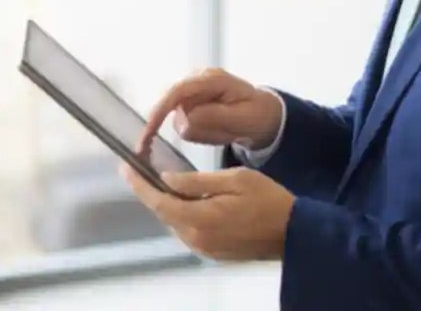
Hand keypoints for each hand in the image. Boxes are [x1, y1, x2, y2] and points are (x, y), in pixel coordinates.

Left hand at [120, 164, 294, 261]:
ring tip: (171, 183)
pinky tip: (194, 202)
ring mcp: (204, 248)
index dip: (140, 185)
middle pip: (165, 213)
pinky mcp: (213, 252)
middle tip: (146, 171)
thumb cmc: (268, 200)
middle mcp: (195, 238)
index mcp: (199, 218)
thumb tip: (168, 179)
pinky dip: (186, 215)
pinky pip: (190, 231)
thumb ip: (198, 181)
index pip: (158, 201)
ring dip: (171, 204)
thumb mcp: (235, 179)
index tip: (126, 168)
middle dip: (154, 192)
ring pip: (177, 223)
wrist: (294, 233)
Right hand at [138, 67, 281, 152]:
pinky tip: (219, 129)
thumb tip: (183, 120)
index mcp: (211, 79)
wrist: (266, 115)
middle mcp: (197, 80)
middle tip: (219, 134)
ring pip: (180, 120)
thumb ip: (213, 117)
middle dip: (191, 127)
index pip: (176, 92)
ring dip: (200, 131)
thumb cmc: (258, 114)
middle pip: (174, 108)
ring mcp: (194, 92)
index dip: (159, 113)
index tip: (147, 136)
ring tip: (226, 130)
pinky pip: (185, 125)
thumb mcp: (242, 118)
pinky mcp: (192, 104)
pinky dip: (201, 133)